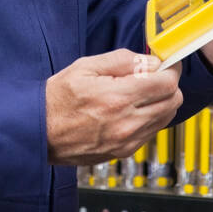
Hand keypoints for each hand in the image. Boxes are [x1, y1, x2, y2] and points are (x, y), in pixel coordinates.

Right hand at [46, 48, 181, 165]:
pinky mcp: (123, 151)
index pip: (167, 83)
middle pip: (173, 101)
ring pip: (166, 118)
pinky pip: (151, 132)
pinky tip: (131, 109)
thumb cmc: (57, 99)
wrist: (39, 132)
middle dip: (168, 85)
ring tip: (139, 92)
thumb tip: (149, 61)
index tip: (165, 64)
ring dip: (161, 102)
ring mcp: (127, 141)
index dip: (170, 69)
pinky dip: (149, 118)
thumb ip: (122, 60)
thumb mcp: (85, 66)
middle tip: (153, 76)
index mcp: (118, 98)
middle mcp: (127, 123)